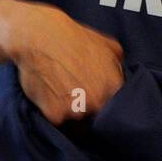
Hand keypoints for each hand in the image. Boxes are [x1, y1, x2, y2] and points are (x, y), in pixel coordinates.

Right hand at [10, 1, 123, 125]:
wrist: (40, 37)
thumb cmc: (74, 38)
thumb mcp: (108, 45)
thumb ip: (119, 67)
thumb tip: (121, 78)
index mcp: (114, 88)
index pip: (117, 110)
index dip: (108, 107)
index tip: (100, 102)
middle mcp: (97, 103)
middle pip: (97, 118)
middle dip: (90, 110)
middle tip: (78, 93)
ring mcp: (76, 111)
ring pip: (78, 123)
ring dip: (72, 113)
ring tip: (62, 90)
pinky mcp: (55, 115)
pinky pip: (58, 122)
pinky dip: (54, 111)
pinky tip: (51, 93)